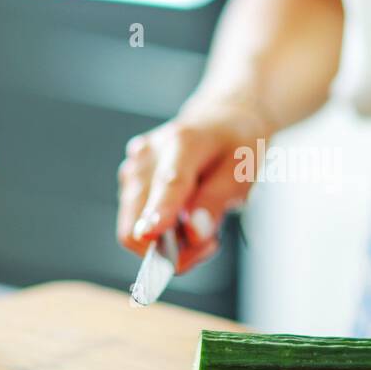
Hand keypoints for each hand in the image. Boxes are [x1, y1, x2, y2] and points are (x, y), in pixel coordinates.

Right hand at [116, 98, 269, 272]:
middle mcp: (149, 154)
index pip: (168, 182)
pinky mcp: (128, 180)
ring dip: (168, 242)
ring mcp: (134, 167)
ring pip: (134, 227)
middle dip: (171, 246)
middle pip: (138, 216)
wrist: (220, 123)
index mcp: (183, 142)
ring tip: (201, 225)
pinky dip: (162, 234)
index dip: (160, 212)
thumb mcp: (241, 172)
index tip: (152, 235)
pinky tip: (186, 220)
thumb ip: (216, 202)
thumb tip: (193, 233)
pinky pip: (136, 223)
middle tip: (209, 242)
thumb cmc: (233, 145)